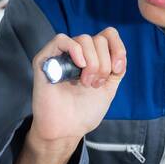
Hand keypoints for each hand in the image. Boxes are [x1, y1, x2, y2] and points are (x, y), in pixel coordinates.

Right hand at [29, 28, 126, 146]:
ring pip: (84, 39)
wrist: (66, 129)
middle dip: (104, 63)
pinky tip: (79, 66)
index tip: (117, 70)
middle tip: (96, 84)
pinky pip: (61, 39)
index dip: (118, 48)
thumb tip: (118, 54)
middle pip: (99, 39)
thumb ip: (116, 68)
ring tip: (86, 82)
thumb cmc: (84, 111)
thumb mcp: (109, 87)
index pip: (109, 35)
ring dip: (92, 62)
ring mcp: (62, 55)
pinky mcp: (45, 59)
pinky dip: (75, 51)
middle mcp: (78, 53)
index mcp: (93, 57)